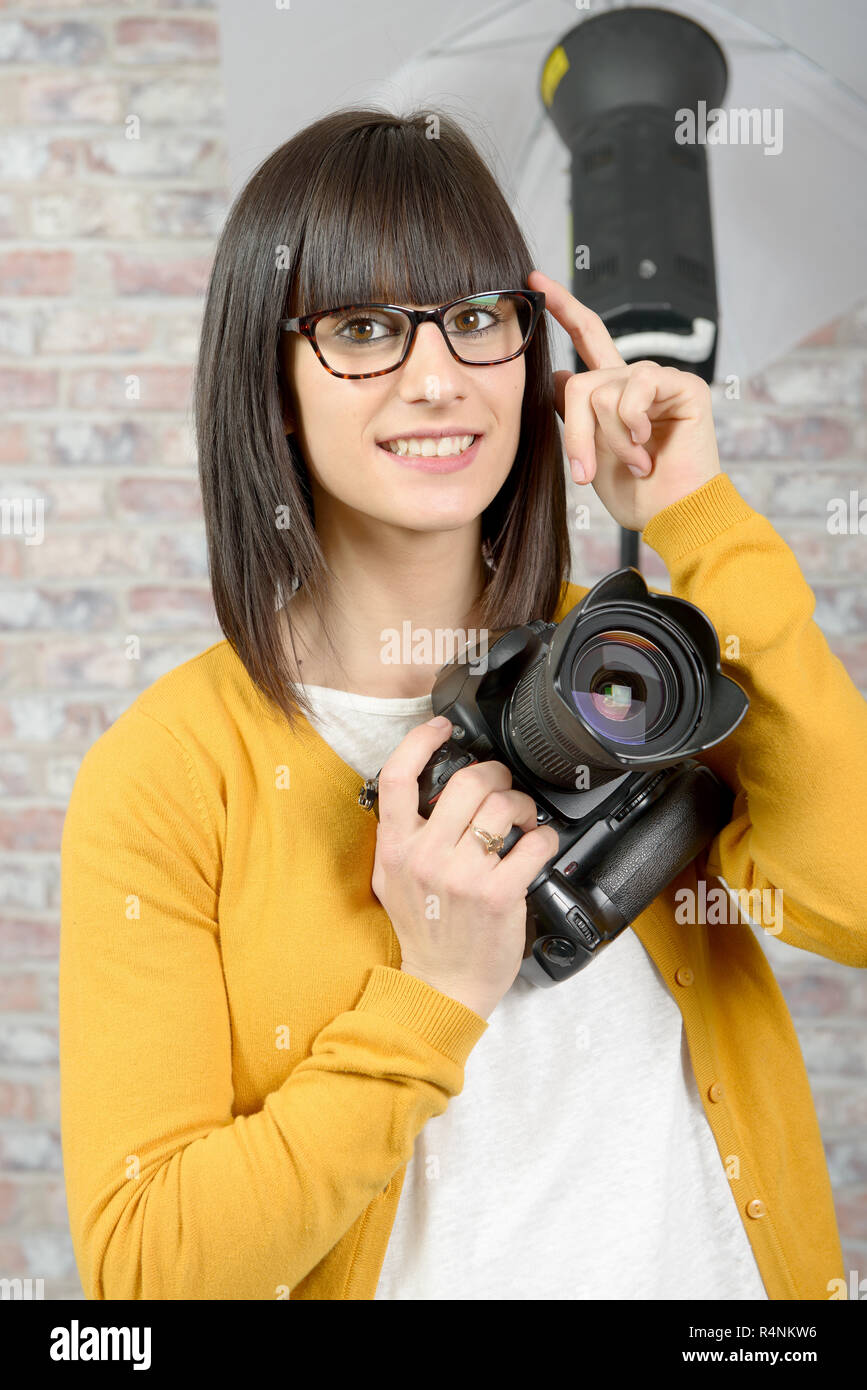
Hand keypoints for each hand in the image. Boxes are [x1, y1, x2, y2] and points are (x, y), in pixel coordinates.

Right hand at [371, 718, 558, 1019]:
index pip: (397, 777)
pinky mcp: (497, 894)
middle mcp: (425, 857)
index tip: (442, 728)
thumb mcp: (393, 877)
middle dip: (494, 774)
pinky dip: (544, 837)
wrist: (442, 983)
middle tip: (501, 786)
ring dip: (522, 805)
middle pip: (466, 781)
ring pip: (503, 806)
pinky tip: (537, 845)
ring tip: (522, 820)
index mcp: (394, 847)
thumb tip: (428, 787)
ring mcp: (461, 875)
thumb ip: (403, 833)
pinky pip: (533, 842)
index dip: (421, 740)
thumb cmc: (424, 929)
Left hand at [527, 269, 722, 531]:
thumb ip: (574, 411)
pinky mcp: (684, 386)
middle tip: (584, 473)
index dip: (561, 307)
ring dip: (609, 438)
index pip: (585, 336)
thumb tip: (556, 373)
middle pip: (580, 382)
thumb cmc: (636, 493)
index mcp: (614, 391)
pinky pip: (635, 390)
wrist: (670, 516)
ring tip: (634, 462)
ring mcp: (661, 380)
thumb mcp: (590, 451)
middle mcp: (636, 380)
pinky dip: (633, 424)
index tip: (534, 280)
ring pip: (602, 391)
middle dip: (578, 434)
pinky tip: (649, 444)